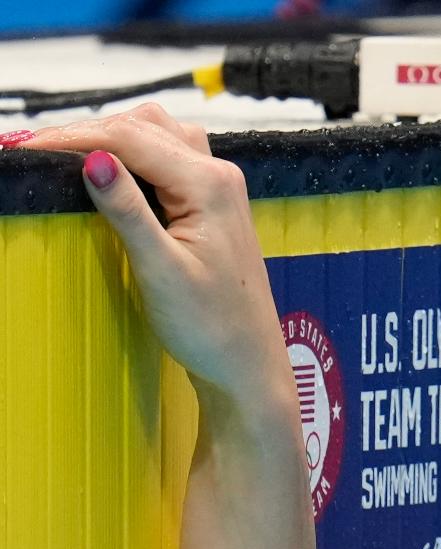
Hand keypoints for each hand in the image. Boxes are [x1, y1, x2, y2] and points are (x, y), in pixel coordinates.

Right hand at [13, 105, 287, 402]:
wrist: (247, 362)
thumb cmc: (211, 326)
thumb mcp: (161, 270)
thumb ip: (128, 212)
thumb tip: (93, 160)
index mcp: (209, 184)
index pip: (131, 138)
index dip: (73, 137)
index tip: (26, 147)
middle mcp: (218, 175)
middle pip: (144, 127)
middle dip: (88, 132)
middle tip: (37, 151)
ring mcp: (218, 188)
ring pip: (158, 135)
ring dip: (112, 137)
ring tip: (64, 155)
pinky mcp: (211, 203)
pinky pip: (168, 158)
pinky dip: (132, 154)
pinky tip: (107, 171)